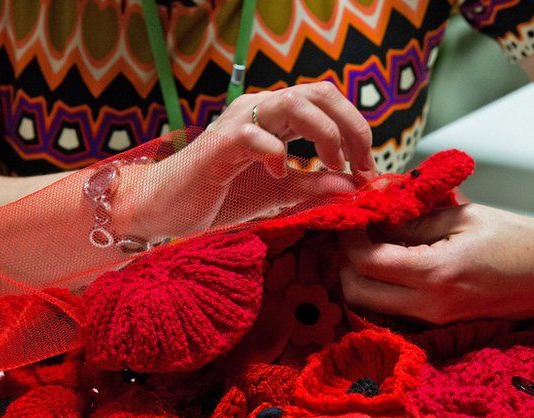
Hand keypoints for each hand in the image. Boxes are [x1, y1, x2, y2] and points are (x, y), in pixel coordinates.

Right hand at [120, 82, 376, 237]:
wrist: (165, 207)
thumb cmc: (219, 195)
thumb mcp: (280, 193)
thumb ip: (315, 185)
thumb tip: (357, 186)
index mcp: (277, 117)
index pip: (329, 101)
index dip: (357, 129)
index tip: (367, 169)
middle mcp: (260, 109)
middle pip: (321, 93)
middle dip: (352, 128)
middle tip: (359, 166)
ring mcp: (240, 122)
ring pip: (295, 104)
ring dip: (325, 136)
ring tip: (330, 167)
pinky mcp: (221, 145)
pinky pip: (257, 136)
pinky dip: (278, 155)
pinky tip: (279, 176)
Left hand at [339, 203, 533, 323]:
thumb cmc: (516, 237)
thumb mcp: (462, 215)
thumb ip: (413, 217)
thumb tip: (374, 209)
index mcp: (436, 274)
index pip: (366, 261)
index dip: (349, 236)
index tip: (352, 214)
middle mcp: (430, 306)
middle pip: (356, 292)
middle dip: (344, 261)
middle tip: (355, 232)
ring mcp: (434, 320)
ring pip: (370, 305)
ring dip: (360, 276)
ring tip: (373, 243)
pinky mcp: (439, 324)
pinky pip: (393, 309)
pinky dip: (382, 287)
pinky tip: (394, 260)